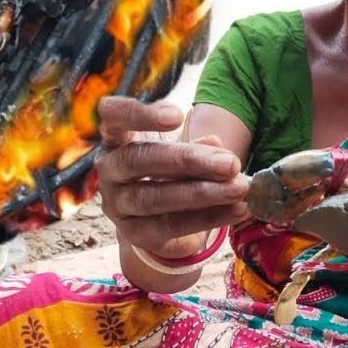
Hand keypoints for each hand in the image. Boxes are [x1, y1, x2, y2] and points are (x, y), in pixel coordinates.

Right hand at [95, 96, 250, 257]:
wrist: (160, 220)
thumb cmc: (170, 172)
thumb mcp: (183, 154)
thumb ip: (197, 147)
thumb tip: (216, 144)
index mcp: (117, 138)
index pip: (112, 115)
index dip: (139, 114)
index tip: (177, 116)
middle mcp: (109, 169)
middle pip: (138, 160)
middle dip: (188, 160)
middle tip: (230, 163)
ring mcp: (116, 204)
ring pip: (154, 198)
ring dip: (202, 193)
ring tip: (238, 188)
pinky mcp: (134, 233)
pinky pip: (170, 225)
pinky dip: (208, 218)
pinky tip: (237, 209)